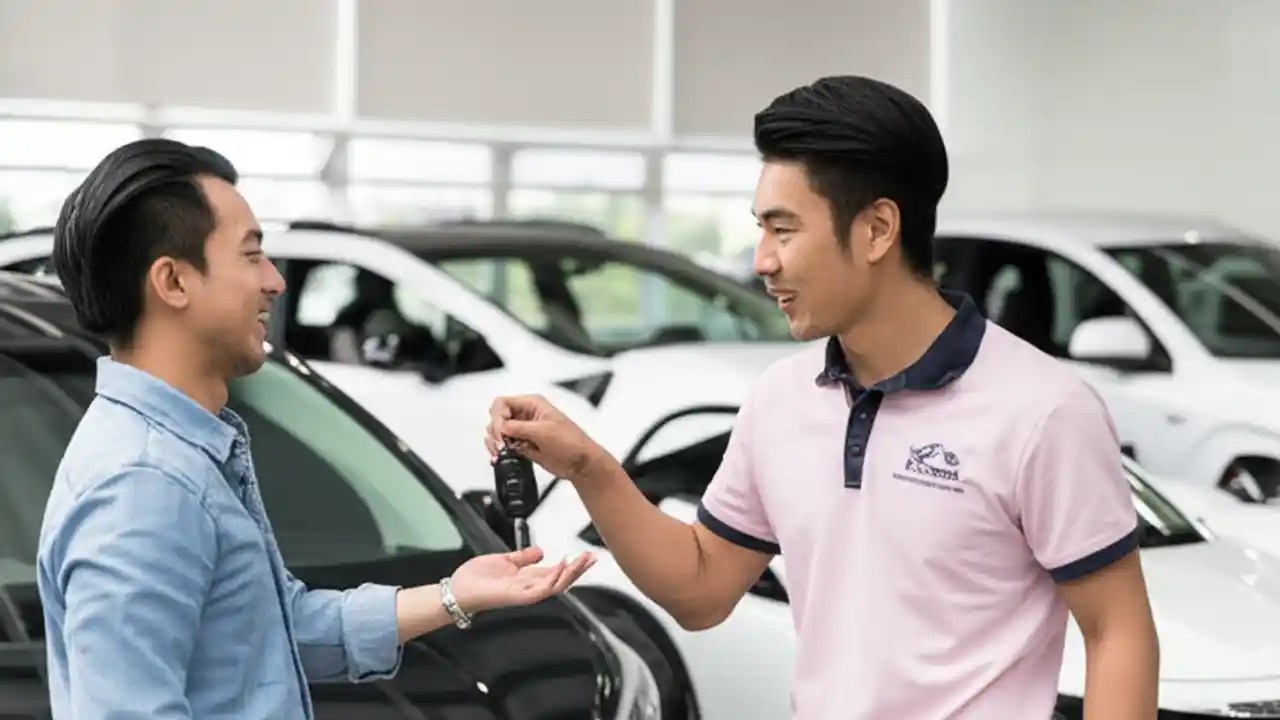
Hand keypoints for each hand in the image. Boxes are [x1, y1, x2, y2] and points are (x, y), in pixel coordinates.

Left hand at [449, 546, 595, 613]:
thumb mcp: (503, 559)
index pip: (556, 572)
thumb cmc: (474, 578)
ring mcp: (524, 593)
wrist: (456, 590)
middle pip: (561, 580)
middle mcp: (528, 587)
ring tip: (582, 561)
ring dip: (571, 574)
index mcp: (526, 578)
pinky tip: (561, 565)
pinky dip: (553, 578)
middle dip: (578, 570)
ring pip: (556, 586)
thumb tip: (541, 550)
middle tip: (592, 558)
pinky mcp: (517, 596)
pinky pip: (541, 589)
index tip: (586, 555)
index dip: (572, 565)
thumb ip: (523, 556)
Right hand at [485, 394, 608, 481]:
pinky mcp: (523, 446)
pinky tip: (500, 457)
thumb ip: (519, 427)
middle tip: (501, 443)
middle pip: (497, 418)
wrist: (580, 463)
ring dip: (495, 442)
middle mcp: (526, 416)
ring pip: (498, 433)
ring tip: (500, 452)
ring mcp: (524, 431)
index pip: (502, 403)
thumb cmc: (571, 442)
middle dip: (495, 431)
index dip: (498, 416)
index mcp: (532, 404)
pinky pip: (504, 446)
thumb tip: (501, 427)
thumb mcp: (543, 431)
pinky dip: (499, 451)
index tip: (502, 431)